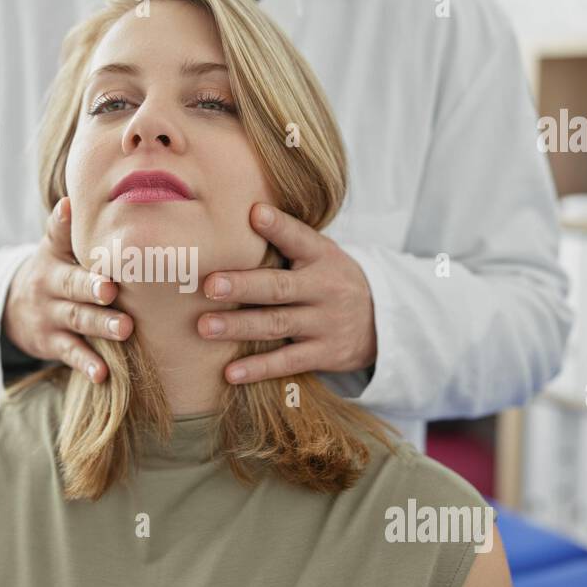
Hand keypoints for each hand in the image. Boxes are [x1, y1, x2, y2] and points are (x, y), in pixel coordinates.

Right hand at [2, 197, 133, 382]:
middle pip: (72, 287)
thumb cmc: (52, 271)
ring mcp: (51, 317)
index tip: (82, 228)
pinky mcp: (53, 344)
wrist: (14, 308)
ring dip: (100, 326)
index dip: (71, 238)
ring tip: (125, 331)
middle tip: (112, 292)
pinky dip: (86, 363)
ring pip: (76, 321)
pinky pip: (70, 353)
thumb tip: (72, 199)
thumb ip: (64, 228)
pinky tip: (103, 374)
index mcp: (55, 259)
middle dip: (92, 290)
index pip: (61, 244)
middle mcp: (51, 287)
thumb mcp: (53, 249)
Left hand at [198, 202, 376, 384]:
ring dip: (239, 326)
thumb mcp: (320, 254)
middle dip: (243, 285)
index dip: (278, 226)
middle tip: (209, 284)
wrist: (382, 320)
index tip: (254, 213)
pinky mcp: (325, 353)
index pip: (299, 238)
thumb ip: (286, 241)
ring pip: (277, 324)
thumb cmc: (331, 279)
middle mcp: (324, 288)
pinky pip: (288, 362)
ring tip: (205, 326)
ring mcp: (325, 322)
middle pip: (279, 287)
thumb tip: (236, 216)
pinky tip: (230, 373)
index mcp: (321, 256)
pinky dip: (258, 368)